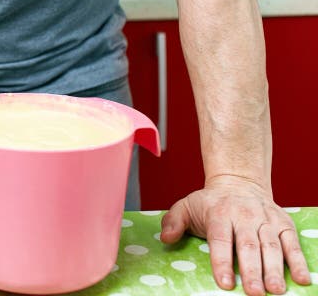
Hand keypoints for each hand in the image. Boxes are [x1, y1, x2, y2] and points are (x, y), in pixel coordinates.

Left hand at [160, 176, 310, 295]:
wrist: (238, 181)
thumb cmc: (211, 202)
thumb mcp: (187, 205)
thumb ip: (174, 221)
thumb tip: (165, 237)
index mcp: (219, 213)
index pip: (220, 239)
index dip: (222, 261)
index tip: (224, 283)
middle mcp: (244, 216)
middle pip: (248, 245)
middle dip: (251, 270)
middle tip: (253, 292)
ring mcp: (265, 219)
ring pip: (271, 246)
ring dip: (274, 269)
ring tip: (275, 290)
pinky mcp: (283, 223)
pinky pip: (292, 243)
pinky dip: (298, 260)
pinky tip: (301, 278)